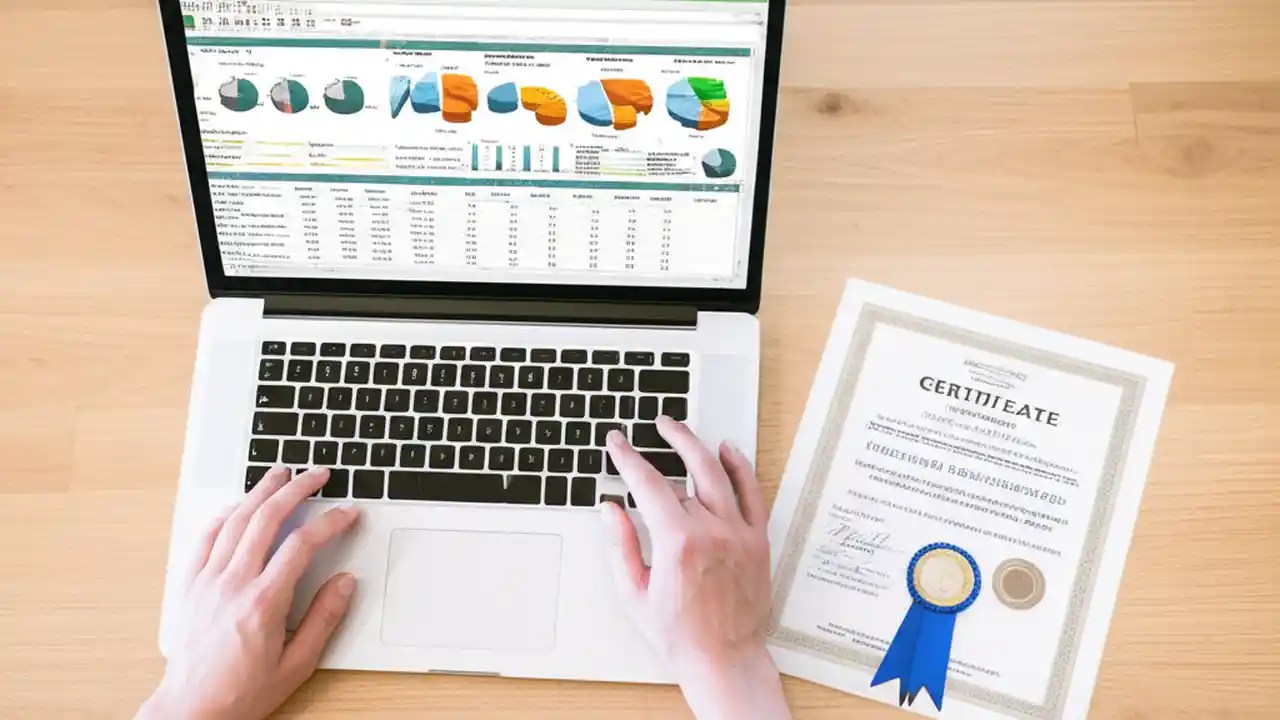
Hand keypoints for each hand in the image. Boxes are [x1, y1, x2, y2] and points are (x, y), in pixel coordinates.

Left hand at [138, 467, 360, 719]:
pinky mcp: (190, 586)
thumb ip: (324, 619)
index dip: (330, 522)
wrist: (192, 710)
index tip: (348, 513)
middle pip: (266, 519)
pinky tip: (238, 505)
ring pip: (235, 520)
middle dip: (296, 489)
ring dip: (260, 491)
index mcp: (263, 603)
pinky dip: (224, 515)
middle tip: (317, 474)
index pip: (302, 545)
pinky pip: (205, 538)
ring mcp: (207, 582)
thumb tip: (345, 583)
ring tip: (280, 474)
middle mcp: (232, 584)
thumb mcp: (297, 664)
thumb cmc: (243, 692)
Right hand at [603, 417, 790, 719]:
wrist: (724, 659)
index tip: (618, 444)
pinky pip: (753, 494)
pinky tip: (729, 451)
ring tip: (681, 430)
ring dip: (697, 446)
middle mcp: (711, 532)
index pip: (648, 485)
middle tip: (652, 427)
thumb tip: (610, 510)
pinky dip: (741, 468)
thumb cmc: (680, 635)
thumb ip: (620, 545)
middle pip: (683, 475)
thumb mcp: (634, 593)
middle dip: (665, 443)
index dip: (628, 458)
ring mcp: (738, 534)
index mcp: (678, 544)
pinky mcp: (757, 541)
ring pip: (718, 474)